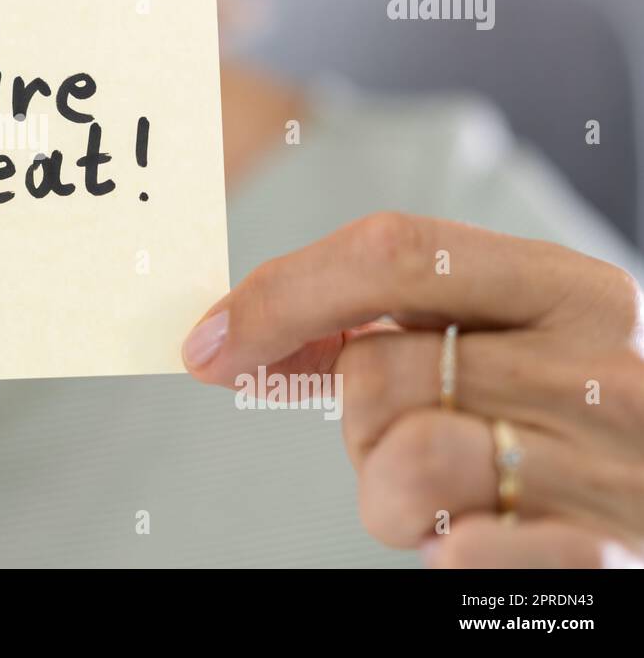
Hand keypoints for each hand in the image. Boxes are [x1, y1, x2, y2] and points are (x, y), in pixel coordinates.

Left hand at [182, 212, 643, 567]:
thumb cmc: (567, 417)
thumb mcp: (507, 341)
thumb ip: (387, 320)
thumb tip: (229, 336)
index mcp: (569, 288)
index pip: (392, 254)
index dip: (279, 296)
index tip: (206, 346)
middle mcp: (601, 363)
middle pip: (377, 371)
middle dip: (356, 422)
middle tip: (408, 443)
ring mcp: (613, 464)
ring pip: (404, 461)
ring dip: (390, 496)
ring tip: (448, 498)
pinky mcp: (607, 555)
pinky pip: (462, 550)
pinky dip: (444, 549)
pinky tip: (481, 535)